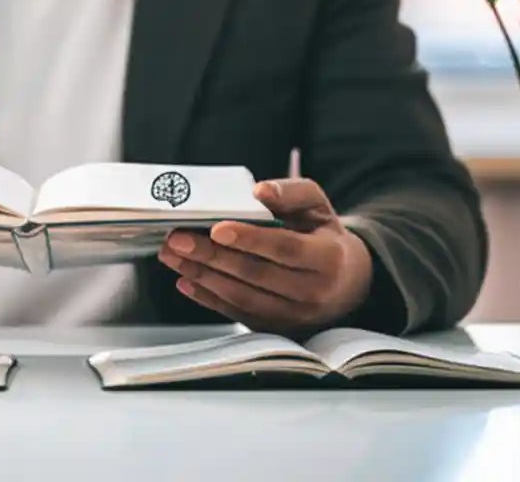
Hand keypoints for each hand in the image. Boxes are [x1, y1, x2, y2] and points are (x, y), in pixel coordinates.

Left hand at [158, 178, 372, 335]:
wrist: (346, 284)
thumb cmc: (324, 238)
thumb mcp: (319, 208)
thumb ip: (292, 193)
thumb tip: (260, 190)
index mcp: (327, 259)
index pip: (284, 249)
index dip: (250, 239)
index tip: (217, 227)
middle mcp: (312, 293)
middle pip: (255, 274)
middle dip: (211, 255)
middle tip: (178, 238)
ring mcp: (293, 316)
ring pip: (241, 297)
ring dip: (201, 275)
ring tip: (172, 255)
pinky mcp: (274, 329)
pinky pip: (236, 313)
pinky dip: (208, 298)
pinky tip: (185, 279)